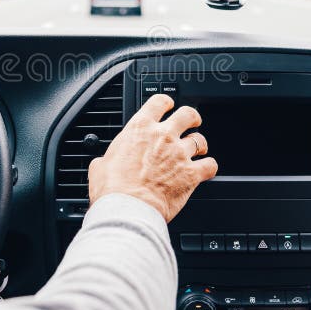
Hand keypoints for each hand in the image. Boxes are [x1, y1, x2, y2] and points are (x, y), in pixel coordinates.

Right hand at [88, 94, 217, 221]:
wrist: (128, 208)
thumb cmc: (112, 188)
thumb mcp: (100, 165)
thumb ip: (107, 159)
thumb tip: (103, 164)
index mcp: (140, 128)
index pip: (159, 101)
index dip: (166, 101)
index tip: (167, 106)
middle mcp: (163, 136)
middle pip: (187, 114)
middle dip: (192, 117)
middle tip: (191, 122)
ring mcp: (179, 154)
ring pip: (200, 140)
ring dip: (200, 144)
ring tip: (199, 149)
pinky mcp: (191, 174)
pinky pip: (210, 165)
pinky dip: (209, 167)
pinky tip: (206, 170)